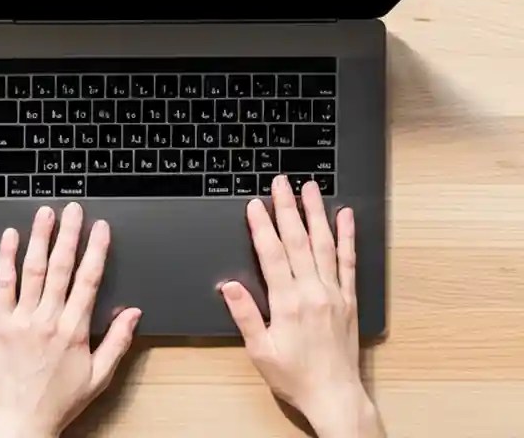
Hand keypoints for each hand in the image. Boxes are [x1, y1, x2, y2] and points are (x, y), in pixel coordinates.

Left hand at [0, 203, 141, 437]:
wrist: (21, 423)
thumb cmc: (59, 402)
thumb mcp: (99, 377)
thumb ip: (117, 341)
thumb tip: (134, 313)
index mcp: (75, 330)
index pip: (89, 280)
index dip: (96, 250)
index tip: (100, 228)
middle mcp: (49, 319)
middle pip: (61, 267)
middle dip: (69, 235)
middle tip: (73, 210)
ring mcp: (22, 319)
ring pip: (33, 270)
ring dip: (40, 238)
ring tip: (45, 214)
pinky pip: (3, 285)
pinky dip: (6, 259)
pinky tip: (10, 238)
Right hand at [221, 176, 383, 437]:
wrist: (335, 396)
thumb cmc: (295, 376)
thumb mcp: (260, 351)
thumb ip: (245, 315)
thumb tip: (228, 287)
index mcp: (288, 303)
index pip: (273, 255)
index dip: (262, 227)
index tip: (255, 204)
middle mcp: (314, 292)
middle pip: (299, 241)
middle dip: (288, 209)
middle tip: (282, 182)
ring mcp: (334, 293)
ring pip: (324, 244)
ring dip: (317, 214)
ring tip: (311, 188)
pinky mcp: (349, 299)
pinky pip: (347, 261)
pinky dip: (347, 237)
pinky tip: (345, 217)